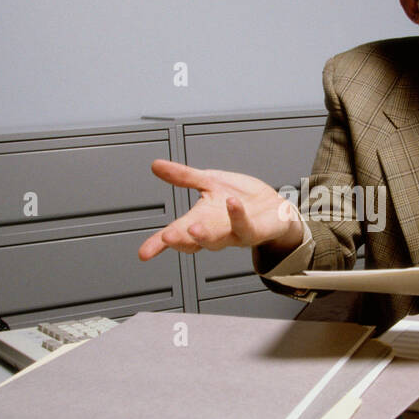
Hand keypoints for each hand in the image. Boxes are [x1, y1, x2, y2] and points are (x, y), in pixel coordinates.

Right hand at [138, 161, 303, 260]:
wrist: (274, 208)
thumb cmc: (241, 199)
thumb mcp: (209, 181)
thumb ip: (183, 176)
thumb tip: (156, 165)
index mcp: (201, 220)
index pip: (176, 234)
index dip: (159, 244)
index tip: (144, 253)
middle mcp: (215, 232)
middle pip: (194, 241)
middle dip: (180, 240)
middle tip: (167, 238)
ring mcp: (234, 234)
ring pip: (218, 240)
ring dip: (205, 235)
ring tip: (193, 227)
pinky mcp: (255, 231)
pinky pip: (244, 226)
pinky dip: (236, 215)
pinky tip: (231, 203)